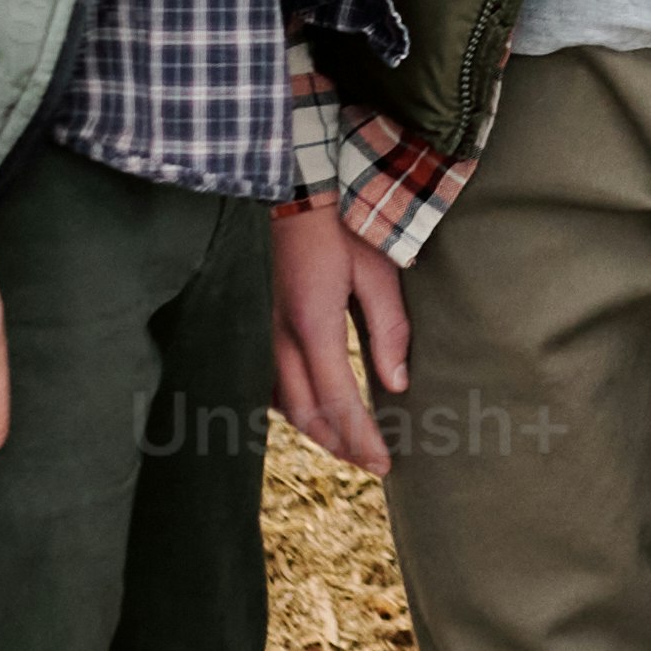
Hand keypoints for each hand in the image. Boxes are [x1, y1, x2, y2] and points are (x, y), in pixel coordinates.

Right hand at [265, 200, 411, 476]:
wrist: (292, 187)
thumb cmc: (340, 224)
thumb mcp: (377, 271)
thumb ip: (388, 329)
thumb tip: (396, 383)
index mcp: (313, 324)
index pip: (337, 400)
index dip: (360, 437)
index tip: (383, 462)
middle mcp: (279, 335)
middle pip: (305, 411)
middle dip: (338, 443)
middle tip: (369, 462)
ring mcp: (261, 329)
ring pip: (280, 401)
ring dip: (313, 428)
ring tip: (346, 444)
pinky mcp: (255, 320)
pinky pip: (265, 379)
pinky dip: (289, 405)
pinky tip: (309, 410)